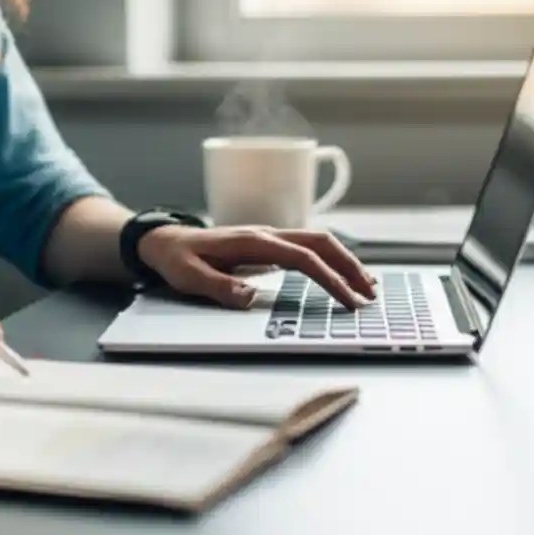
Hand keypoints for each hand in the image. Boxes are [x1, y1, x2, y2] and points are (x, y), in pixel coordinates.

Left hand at [136, 226, 377, 309]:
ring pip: (318, 242)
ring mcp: (269, 237)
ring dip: (345, 262)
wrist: (164, 240)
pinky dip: (331, 260)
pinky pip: (308, 248)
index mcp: (252, 241)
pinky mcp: (269, 245)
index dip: (329, 278)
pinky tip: (342, 276)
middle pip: (321, 242)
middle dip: (350, 266)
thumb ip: (217, 286)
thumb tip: (250, 298)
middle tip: (370, 294)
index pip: (302, 257)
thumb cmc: (176, 258)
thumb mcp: (188, 276)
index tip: (347, 300)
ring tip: (367, 287)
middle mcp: (266, 234)